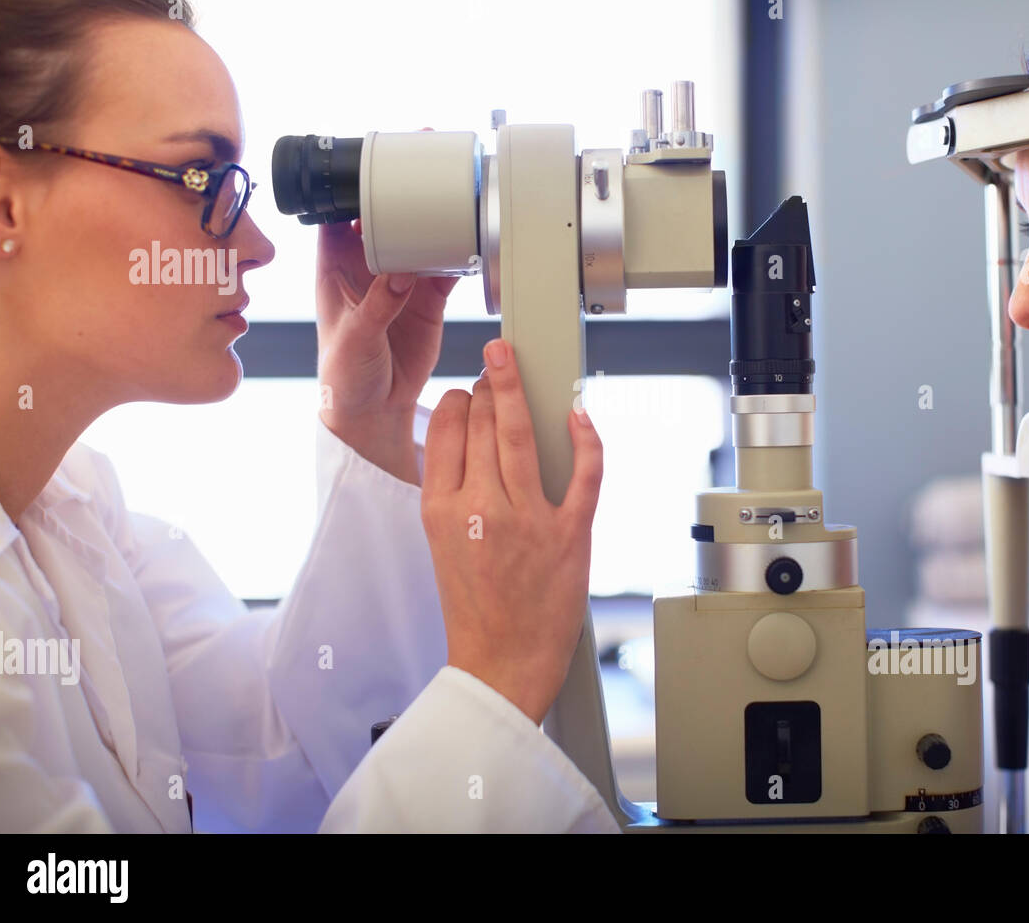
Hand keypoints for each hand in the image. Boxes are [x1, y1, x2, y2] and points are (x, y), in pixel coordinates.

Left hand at [315, 129, 456, 484]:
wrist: (372, 410)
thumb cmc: (342, 373)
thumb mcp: (354, 336)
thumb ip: (378, 305)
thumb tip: (401, 273)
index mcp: (335, 266)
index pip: (340, 214)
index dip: (353, 185)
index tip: (374, 161)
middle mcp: (367, 266)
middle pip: (384, 216)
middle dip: (402, 188)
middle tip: (425, 159)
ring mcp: (400, 282)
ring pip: (418, 238)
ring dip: (434, 218)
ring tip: (456, 194)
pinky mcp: (427, 300)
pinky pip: (445, 268)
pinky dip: (458, 254)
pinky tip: (470, 240)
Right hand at [421, 338, 602, 723]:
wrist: (502, 663)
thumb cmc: (474, 608)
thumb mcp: (442, 543)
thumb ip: (452, 492)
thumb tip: (464, 442)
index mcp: (441, 510)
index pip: (443, 428)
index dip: (457, 399)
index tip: (466, 391)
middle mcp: (481, 508)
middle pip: (482, 421)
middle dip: (490, 385)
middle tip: (497, 366)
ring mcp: (528, 519)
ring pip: (522, 433)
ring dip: (519, 391)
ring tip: (516, 366)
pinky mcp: (570, 534)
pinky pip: (584, 472)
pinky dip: (587, 437)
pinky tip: (579, 413)